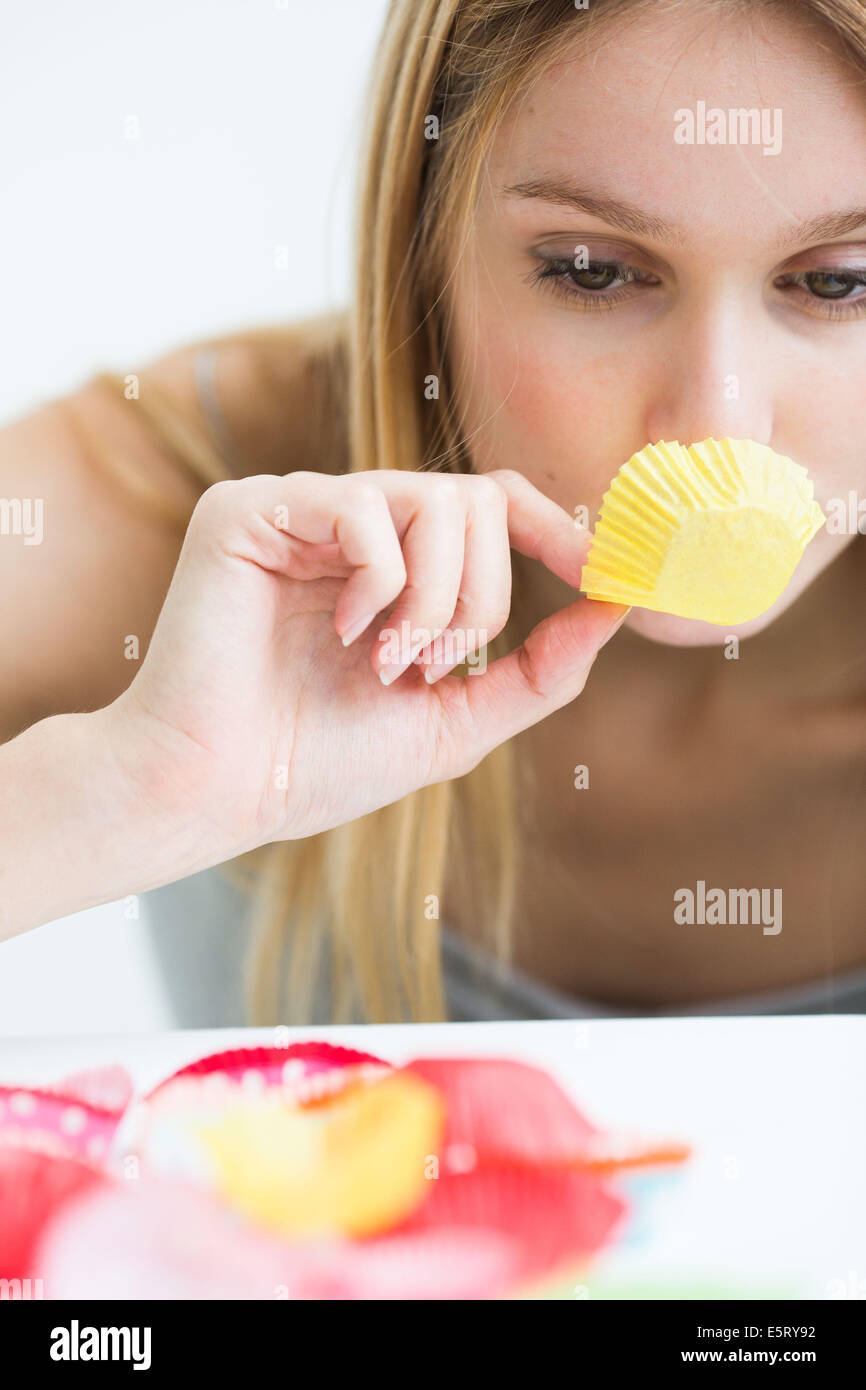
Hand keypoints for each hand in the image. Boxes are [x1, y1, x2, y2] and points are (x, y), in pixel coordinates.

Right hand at [107, 468, 627, 855]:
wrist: (221, 791)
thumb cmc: (320, 763)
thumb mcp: (455, 723)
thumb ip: (539, 670)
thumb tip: (618, 607)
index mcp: (395, 566)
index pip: (493, 506)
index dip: (557, 530)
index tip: (605, 574)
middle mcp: (353, 526)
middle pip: (479, 501)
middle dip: (482, 600)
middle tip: (430, 667)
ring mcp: (302, 511)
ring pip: (436, 500)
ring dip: (435, 601)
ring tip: (384, 661)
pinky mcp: (251, 510)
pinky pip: (366, 510)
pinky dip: (378, 585)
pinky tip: (339, 634)